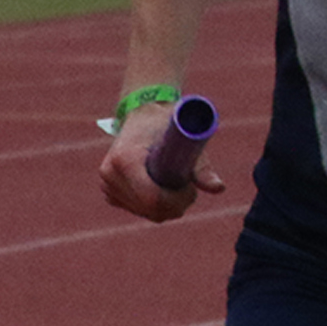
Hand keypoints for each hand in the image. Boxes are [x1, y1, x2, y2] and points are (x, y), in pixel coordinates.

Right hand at [98, 103, 224, 221]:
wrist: (142, 113)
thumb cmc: (165, 123)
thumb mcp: (186, 138)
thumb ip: (202, 167)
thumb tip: (219, 188)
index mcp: (125, 160)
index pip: (152, 198)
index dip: (177, 200)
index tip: (192, 188)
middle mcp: (110, 174)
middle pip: (149, 209)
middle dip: (176, 204)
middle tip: (191, 189)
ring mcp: (107, 184)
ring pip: (144, 212)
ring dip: (166, 207)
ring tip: (180, 186)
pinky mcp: (109, 191)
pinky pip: (137, 209)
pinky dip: (155, 206)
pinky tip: (165, 190)